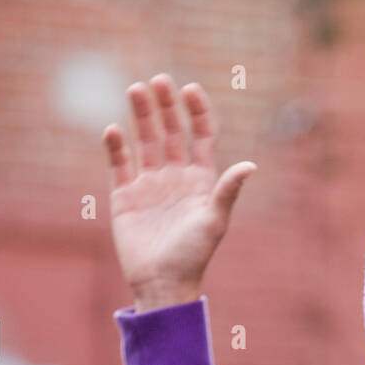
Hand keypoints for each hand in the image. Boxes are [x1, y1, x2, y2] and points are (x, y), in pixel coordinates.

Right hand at [102, 75, 256, 306]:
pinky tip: (113, 129)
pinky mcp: (125, 196)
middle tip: (158, 80)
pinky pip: (119, 164)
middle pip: (171, 132)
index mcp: (201, 181)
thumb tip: (250, 164)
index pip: (201, 136)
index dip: (197, 111)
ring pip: (145, 141)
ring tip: (135, 90)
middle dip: (166, 105)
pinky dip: (116, 146)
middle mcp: (176, 177)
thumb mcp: (214, 222)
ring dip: (140, 116)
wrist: (162, 284)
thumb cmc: (193, 256)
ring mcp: (149, 185)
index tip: (190, 88)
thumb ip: (227, 191)